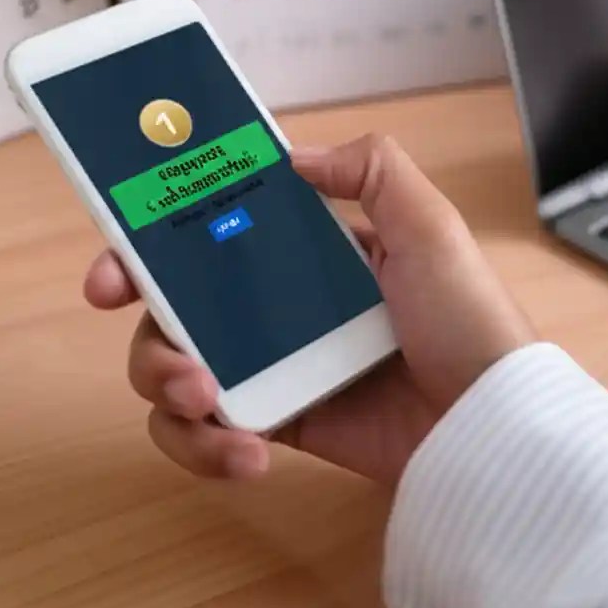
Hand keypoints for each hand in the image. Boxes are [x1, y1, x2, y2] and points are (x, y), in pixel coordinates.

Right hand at [84, 134, 535, 485]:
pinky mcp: (280, 423)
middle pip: (176, 308)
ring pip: (177, 372)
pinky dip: (206, 444)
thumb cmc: (467, 321)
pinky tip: (245, 452)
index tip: (117, 262)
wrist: (490, 423)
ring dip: (167, 387)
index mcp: (311, 253)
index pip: (213, 234)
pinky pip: (210, 432)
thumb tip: (296, 156)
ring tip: (206, 399)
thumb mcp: (431, 226)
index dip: (153, 242)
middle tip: (153, 338)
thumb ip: (372, 169)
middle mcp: (284, 306)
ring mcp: (277, 367)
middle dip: (147, 325)